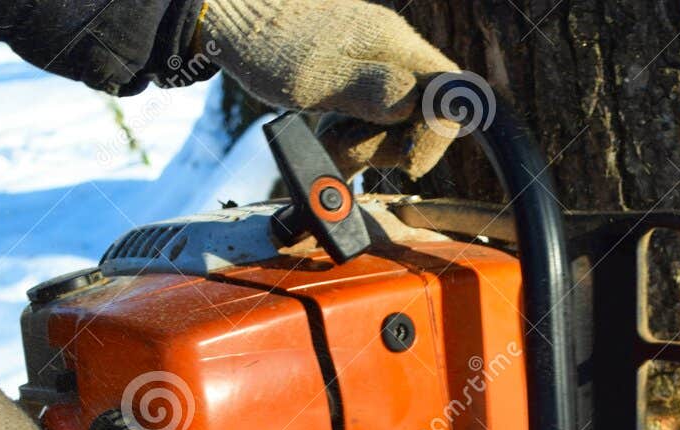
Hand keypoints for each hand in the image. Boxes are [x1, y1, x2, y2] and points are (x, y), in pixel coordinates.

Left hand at [204, 0, 461, 177]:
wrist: (230, 13)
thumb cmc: (266, 45)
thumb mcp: (313, 78)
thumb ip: (368, 90)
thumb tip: (416, 104)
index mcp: (392, 45)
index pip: (449, 93)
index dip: (439, 135)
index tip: (409, 164)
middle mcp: (393, 47)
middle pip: (427, 110)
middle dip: (394, 145)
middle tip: (350, 156)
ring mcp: (377, 56)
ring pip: (402, 114)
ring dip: (371, 142)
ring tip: (330, 145)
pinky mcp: (359, 67)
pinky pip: (377, 108)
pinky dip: (358, 132)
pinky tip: (331, 135)